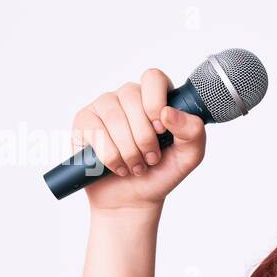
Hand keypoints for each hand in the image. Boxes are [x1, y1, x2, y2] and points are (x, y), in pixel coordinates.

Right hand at [71, 68, 207, 213]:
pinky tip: (117, 166)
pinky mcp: (83, 121)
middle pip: (133, 98)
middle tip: (151, 158)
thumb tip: (168, 112)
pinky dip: (110, 156)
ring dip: (129, 151)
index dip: (156, 102)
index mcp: (155, 97)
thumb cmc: (161, 173)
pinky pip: (95, 132)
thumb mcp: (189, 156)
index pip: (153, 78)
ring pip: (114, 118)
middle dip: (145, 137)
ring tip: (136, 166)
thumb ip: (193, 131)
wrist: (133, 199)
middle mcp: (128, 96)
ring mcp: (104, 106)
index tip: (160, 130)